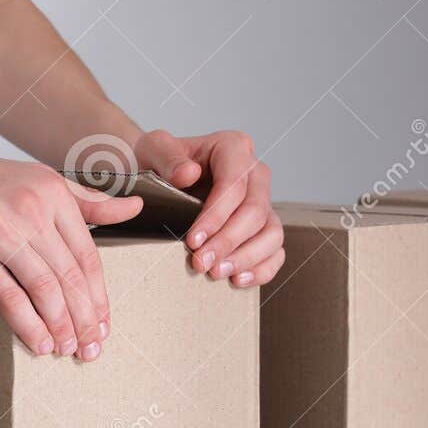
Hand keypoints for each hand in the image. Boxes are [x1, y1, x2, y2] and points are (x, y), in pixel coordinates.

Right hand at [0, 148, 142, 359]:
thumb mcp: (36, 178)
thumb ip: (85, 199)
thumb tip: (133, 208)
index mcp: (51, 193)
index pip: (87, 254)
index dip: (100, 295)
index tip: (104, 320)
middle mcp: (30, 211)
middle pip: (71, 276)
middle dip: (87, 319)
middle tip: (93, 346)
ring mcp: (0, 233)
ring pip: (45, 291)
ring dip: (61, 327)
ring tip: (68, 349)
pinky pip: (9, 299)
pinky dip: (29, 326)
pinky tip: (39, 344)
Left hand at [134, 129, 282, 287]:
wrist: (161, 176)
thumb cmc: (159, 162)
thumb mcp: (152, 150)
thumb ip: (166, 155)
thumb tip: (189, 174)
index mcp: (233, 148)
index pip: (234, 184)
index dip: (216, 216)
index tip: (193, 240)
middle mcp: (254, 173)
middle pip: (255, 211)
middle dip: (228, 242)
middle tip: (201, 263)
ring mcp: (263, 200)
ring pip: (271, 232)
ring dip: (246, 258)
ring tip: (217, 273)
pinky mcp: (263, 226)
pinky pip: (275, 250)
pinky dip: (261, 268)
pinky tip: (236, 279)